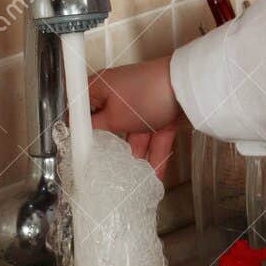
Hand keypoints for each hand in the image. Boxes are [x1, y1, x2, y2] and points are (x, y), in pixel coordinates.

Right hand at [89, 58, 180, 176]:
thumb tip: (81, 135)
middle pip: (110, 127)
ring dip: (134, 158)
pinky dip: (154, 157)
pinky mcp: (162, 114)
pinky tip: (152, 177)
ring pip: (134, 137)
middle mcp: (121, 95)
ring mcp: (143, 105)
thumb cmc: (148, 91)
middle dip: (109, 149)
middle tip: (104, 169)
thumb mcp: (113, 117)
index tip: (78, 150)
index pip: (82, 109)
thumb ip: (95, 128)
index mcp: (102, 87)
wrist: (187, 86)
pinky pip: (154, 140)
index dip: (79, 129)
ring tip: (129, 179)